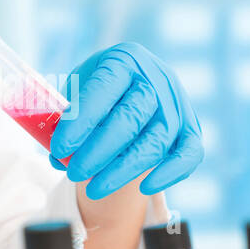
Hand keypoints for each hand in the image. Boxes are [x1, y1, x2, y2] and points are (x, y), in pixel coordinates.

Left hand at [49, 42, 203, 199]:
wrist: (130, 91)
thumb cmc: (97, 94)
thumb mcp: (76, 94)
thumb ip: (65, 121)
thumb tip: (58, 158)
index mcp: (124, 60)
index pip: (103, 89)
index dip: (81, 121)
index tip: (59, 148)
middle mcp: (156, 79)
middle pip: (131, 118)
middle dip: (99, 151)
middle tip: (74, 173)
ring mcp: (177, 104)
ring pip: (156, 142)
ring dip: (124, 170)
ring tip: (93, 189)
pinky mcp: (191, 128)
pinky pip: (189, 154)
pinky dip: (170, 174)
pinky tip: (144, 188)